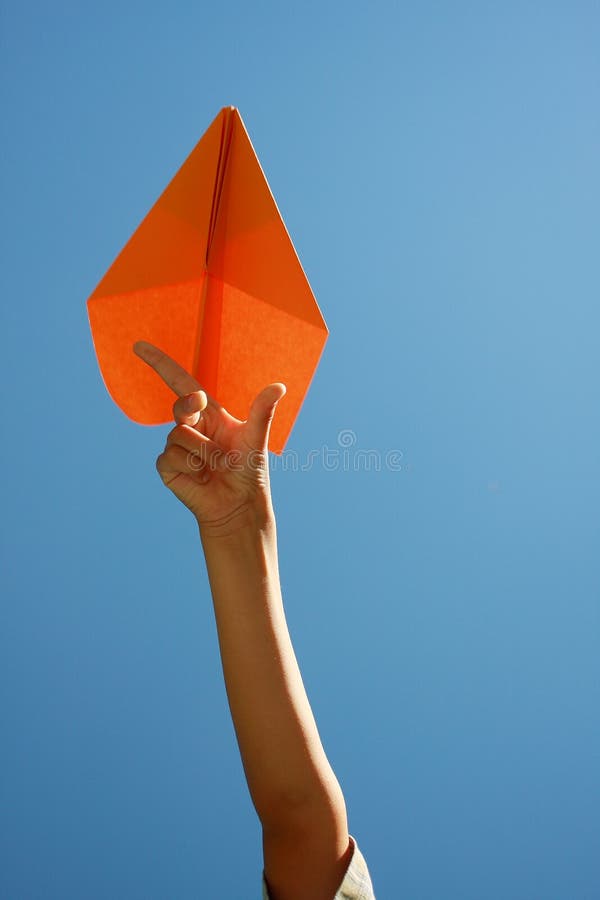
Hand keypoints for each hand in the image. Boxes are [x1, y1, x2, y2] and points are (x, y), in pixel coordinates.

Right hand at [133, 342, 285, 533]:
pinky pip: (169, 457)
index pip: (181, 382)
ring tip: (216, 467)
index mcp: (209, 415)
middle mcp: (190, 427)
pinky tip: (201, 477)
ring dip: (203, 452)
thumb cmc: (248, 471)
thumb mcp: (255, 438)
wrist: (238, 505)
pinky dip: (190, 467)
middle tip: (200, 407)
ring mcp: (176, 447)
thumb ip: (262, 411)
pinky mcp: (167, 467)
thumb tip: (279, 386)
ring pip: (179, 435)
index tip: (139, 345)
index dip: (160, 363)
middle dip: (189, 406)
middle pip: (181, 406)